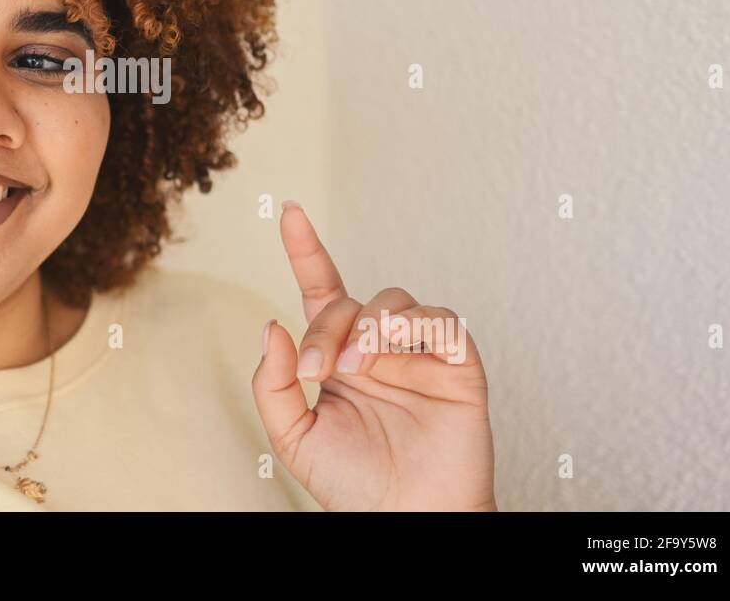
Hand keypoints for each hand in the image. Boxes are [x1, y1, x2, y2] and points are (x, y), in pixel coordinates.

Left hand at [252, 201, 495, 510]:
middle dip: (328, 326)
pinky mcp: (458, 364)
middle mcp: (378, 348)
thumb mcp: (292, 436)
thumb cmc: (353, 483)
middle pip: (352, 300)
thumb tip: (273, 326)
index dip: (306, 249)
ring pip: (394, 301)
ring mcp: (418, 353)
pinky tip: (392, 356)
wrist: (406, 518)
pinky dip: (412, 327)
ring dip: (367, 326)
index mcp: (338, 357)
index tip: (290, 212)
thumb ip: (271, 383)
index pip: (322, 289)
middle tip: (316, 368)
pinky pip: (440, 320)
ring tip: (355, 367)